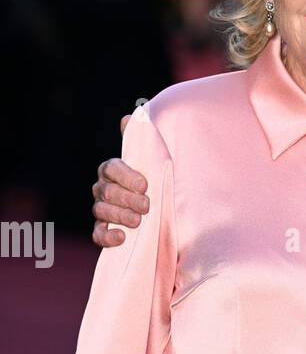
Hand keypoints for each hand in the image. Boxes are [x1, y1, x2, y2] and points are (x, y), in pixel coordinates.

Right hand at [91, 114, 148, 247]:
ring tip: (138, 221)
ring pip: (102, 211)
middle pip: (108, 192)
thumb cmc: (154, 183)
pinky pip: (98, 235)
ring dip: (120, 216)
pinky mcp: (103, 231)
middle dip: (127, 199)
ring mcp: (101, 210)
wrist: (160, 212)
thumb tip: (132, 116)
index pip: (112, 169)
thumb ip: (140, 142)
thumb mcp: (153, 162)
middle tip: (147, 205)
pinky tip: (121, 237)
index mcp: (112, 170)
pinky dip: (108, 237)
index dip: (127, 176)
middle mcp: (102, 189)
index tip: (145, 185)